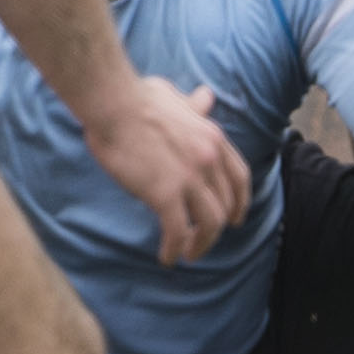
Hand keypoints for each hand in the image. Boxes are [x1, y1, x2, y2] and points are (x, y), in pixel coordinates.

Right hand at [82, 73, 252, 265]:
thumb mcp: (174, 96)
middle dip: (217, 228)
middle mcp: (210, 159)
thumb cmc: (136, 97)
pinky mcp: (166, 193)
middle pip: (225, 205)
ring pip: (210, 224)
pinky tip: (167, 257)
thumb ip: (193, 104)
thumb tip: (206, 97)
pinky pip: (178, 231)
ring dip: (201, 244)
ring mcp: (190, 178)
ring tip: (187, 255)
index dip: (239, 202)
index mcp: (214, 137)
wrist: (113, 103)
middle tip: (202, 241)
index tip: (235, 218)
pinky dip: (175, 249)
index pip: (239, 177)